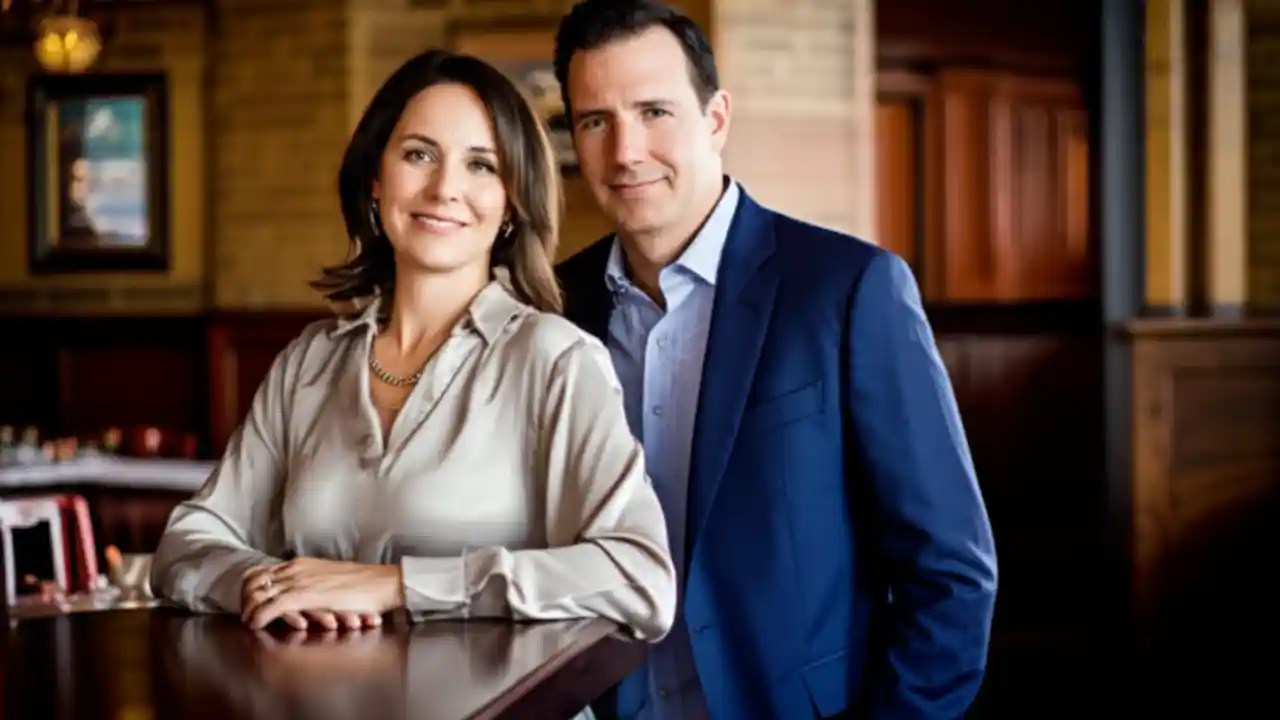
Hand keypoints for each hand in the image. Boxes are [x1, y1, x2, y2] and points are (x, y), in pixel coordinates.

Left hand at [240, 558, 402, 630]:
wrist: (381, 583)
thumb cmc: (363, 585)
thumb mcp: (331, 580)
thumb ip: (312, 585)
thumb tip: (301, 600)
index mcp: (302, 564)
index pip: (264, 570)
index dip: (251, 585)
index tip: (247, 598)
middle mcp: (296, 568)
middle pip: (256, 580)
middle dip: (245, 597)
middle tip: (244, 612)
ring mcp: (299, 581)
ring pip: (261, 593)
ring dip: (250, 608)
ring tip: (247, 620)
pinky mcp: (304, 596)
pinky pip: (273, 606)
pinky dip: (260, 616)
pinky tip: (256, 624)